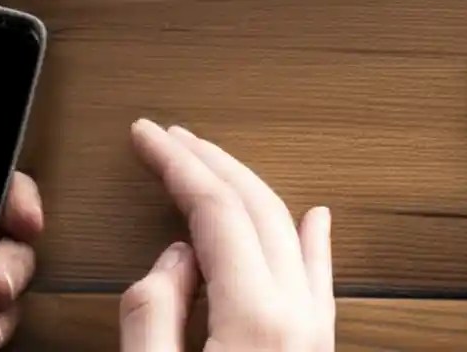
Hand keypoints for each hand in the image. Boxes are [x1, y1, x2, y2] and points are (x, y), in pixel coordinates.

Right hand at [122, 120, 334, 351]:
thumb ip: (153, 317)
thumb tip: (173, 260)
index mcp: (256, 320)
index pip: (216, 211)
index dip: (177, 163)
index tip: (146, 135)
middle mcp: (297, 318)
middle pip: (256, 209)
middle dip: (209, 162)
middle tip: (169, 138)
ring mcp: (315, 335)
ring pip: (289, 234)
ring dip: (248, 189)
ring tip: (211, 164)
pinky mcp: (317, 351)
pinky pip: (320, 278)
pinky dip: (312, 239)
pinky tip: (314, 216)